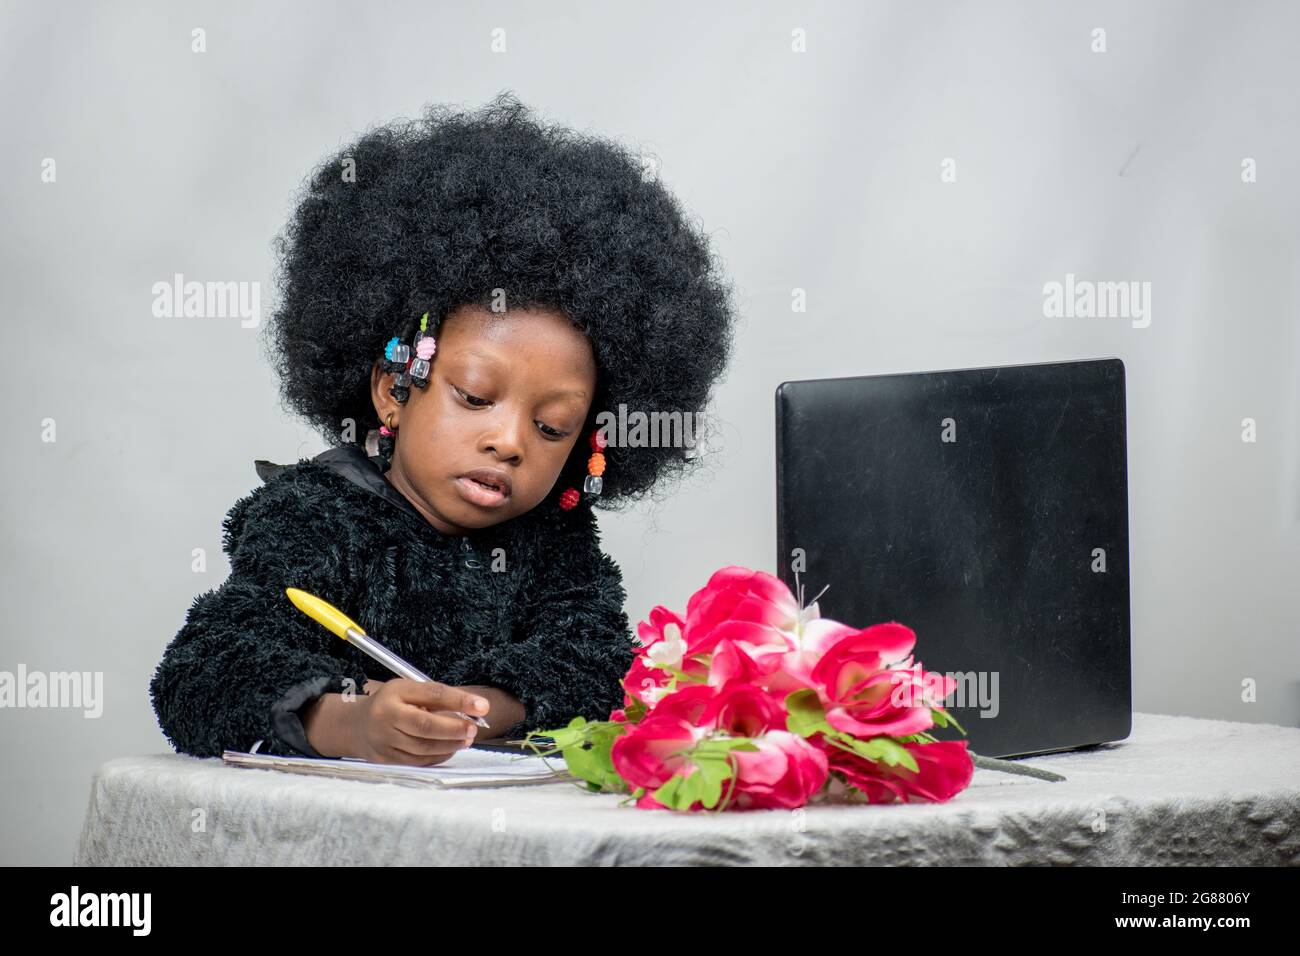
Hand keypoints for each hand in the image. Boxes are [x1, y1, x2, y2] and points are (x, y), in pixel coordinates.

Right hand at [351, 679, 490, 765]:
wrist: (356, 726)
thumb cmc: (391, 704)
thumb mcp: (408, 690)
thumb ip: (436, 697)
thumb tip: (472, 707)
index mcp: (394, 693)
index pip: (432, 694)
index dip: (459, 700)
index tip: (482, 706)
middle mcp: (385, 717)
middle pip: (425, 726)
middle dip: (454, 728)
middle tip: (473, 728)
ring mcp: (384, 741)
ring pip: (423, 748)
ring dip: (450, 745)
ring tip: (467, 739)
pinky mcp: (386, 760)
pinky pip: (418, 761)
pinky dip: (439, 756)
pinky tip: (451, 749)